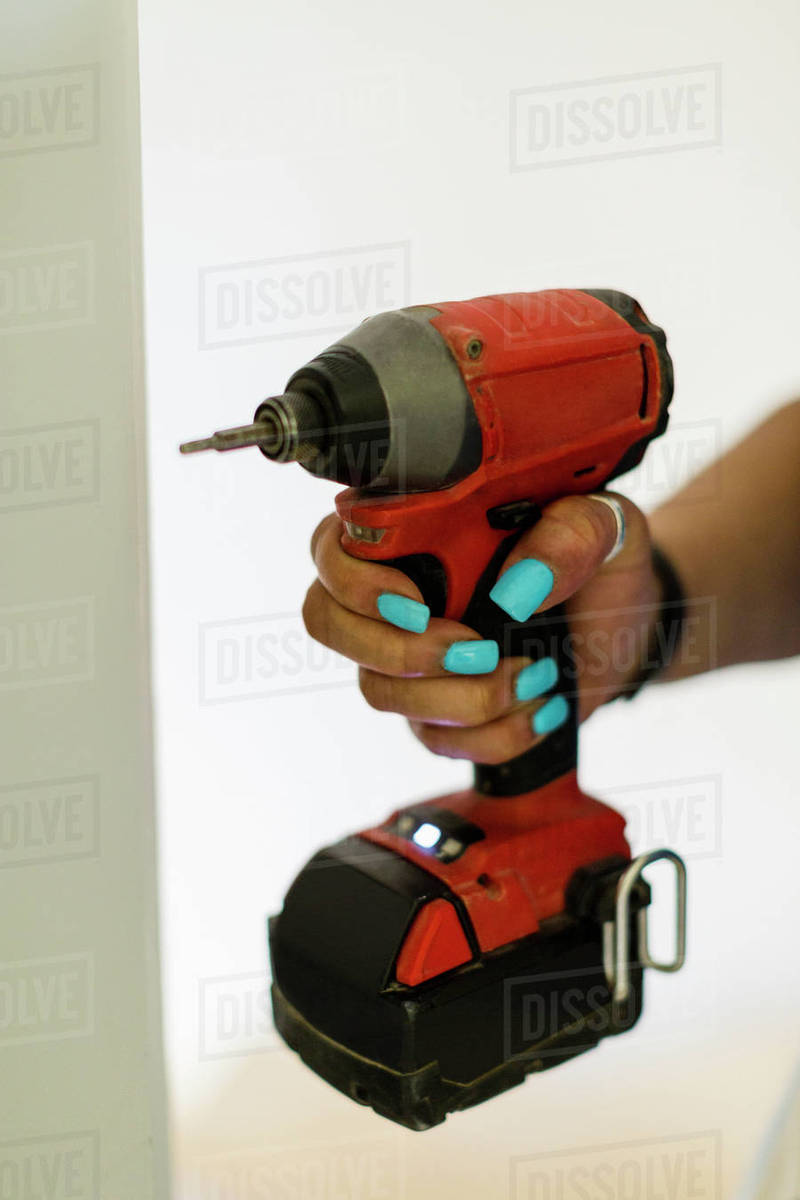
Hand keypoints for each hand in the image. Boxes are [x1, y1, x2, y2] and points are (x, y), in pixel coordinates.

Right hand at [302, 494, 659, 763]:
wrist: (632, 625)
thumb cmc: (600, 560)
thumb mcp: (605, 526)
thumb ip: (571, 534)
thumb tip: (519, 584)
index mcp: (417, 532)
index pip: (332, 547)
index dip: (354, 581)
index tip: (417, 603)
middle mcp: (398, 593)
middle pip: (329, 624)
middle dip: (397, 650)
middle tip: (475, 650)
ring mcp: (410, 655)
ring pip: (379, 691)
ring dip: (460, 698)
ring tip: (532, 674)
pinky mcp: (439, 710)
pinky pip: (434, 739)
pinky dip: (493, 735)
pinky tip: (540, 708)